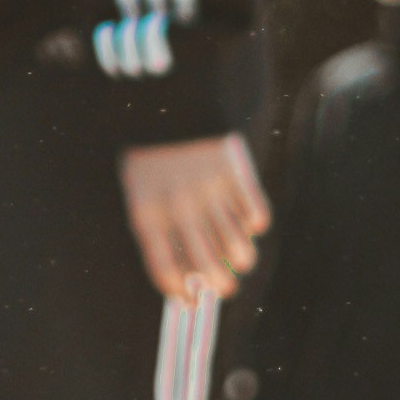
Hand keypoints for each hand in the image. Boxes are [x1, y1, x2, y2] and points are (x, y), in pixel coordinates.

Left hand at [120, 129, 267, 304]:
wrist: (173, 97)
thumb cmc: (154, 154)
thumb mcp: (142, 188)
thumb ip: (162, 231)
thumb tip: (191, 281)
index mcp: (147, 212)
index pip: (164, 270)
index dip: (180, 294)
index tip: (190, 303)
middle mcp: (178, 207)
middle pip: (209, 270)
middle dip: (221, 287)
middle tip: (225, 286)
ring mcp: (208, 191)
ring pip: (240, 252)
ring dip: (242, 259)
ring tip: (238, 254)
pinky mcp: (235, 173)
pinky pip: (257, 219)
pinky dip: (256, 225)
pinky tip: (245, 216)